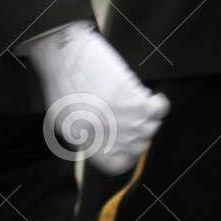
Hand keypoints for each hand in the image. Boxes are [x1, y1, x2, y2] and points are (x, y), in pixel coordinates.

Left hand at [20, 21, 167, 173]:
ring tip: (141, 104)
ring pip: (150, 128)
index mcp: (88, 142)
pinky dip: (159, 104)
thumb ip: (84, 135)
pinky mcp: (132, 97)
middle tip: (135, 119)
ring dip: (149, 118)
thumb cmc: (61, 81)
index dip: (126, 157)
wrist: (64, 55)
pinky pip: (158, 109)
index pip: (116, 165)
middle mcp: (108, 135)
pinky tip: (152, 97)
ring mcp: (122, 118)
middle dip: (139, 134)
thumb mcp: (64, 118)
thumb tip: (103, 141)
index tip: (129, 147)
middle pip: (138, 147)